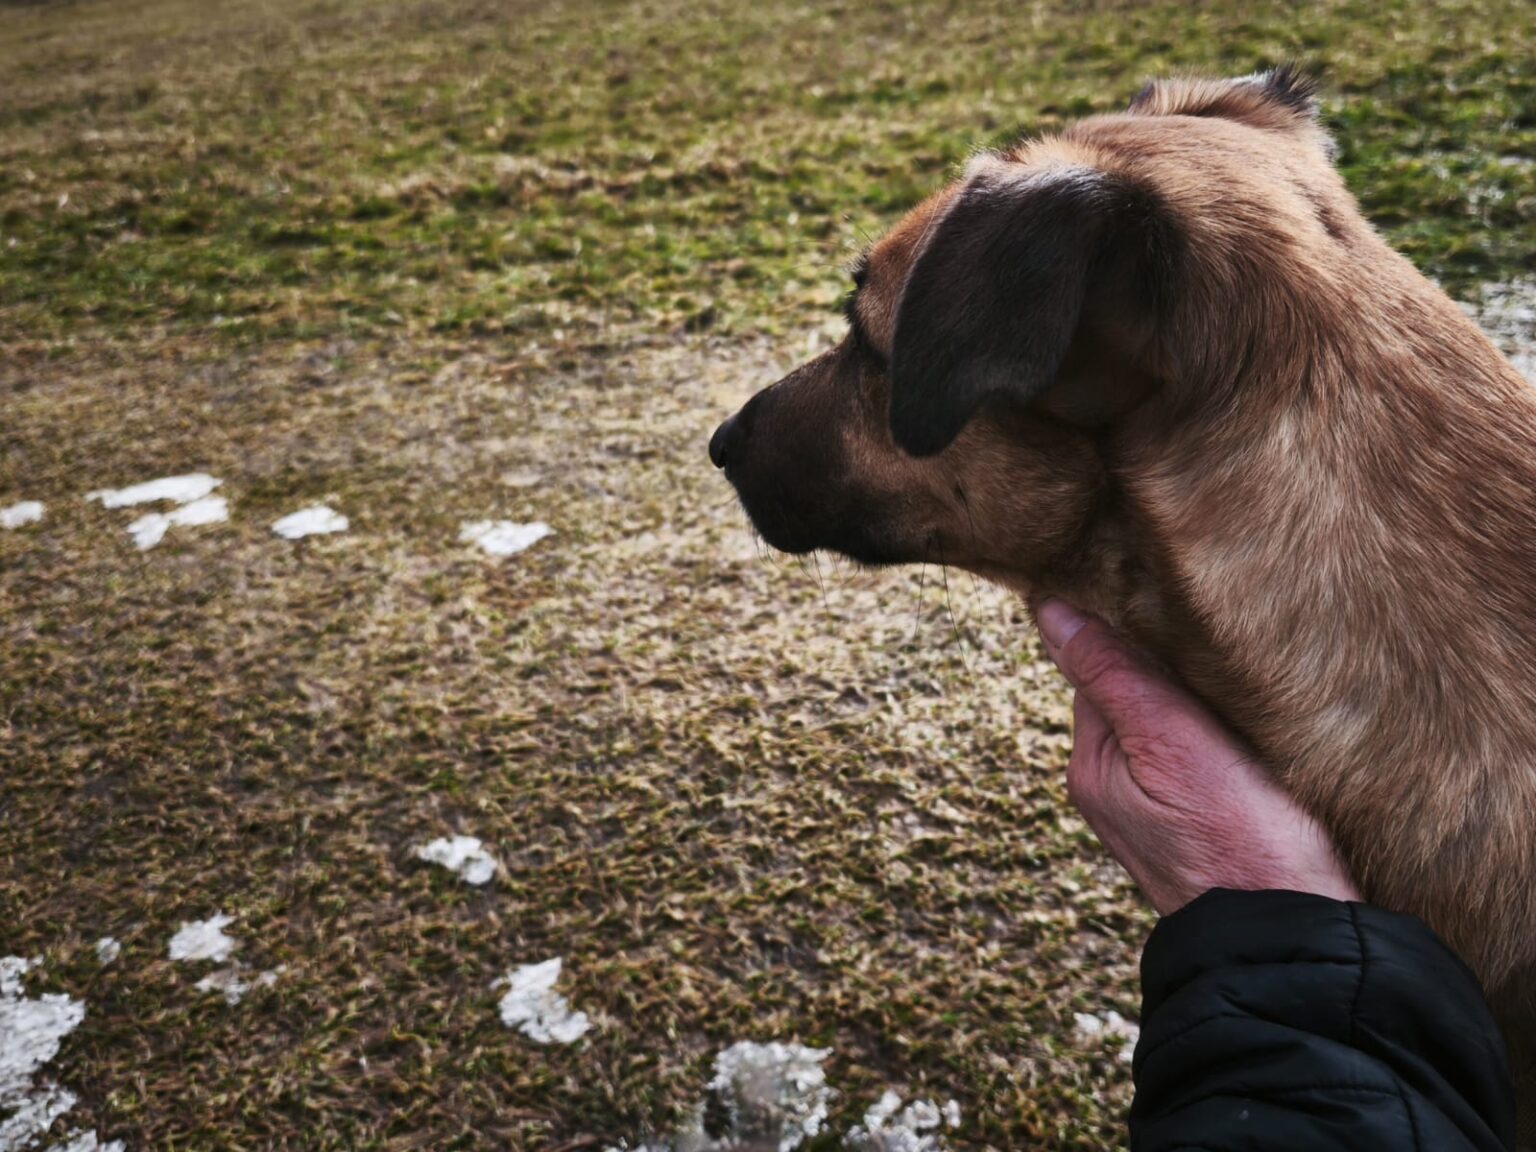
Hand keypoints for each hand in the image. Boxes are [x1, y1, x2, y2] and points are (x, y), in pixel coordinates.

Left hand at [1035, 598, 1359, 914]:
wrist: (1298, 937)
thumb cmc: (1236, 838)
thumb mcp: (1168, 738)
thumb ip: (1110, 673)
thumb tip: (1048, 610)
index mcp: (1092, 764)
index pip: (1099, 666)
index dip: (1138, 632)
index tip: (1182, 613)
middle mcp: (1115, 787)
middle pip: (1135, 693)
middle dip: (1171, 668)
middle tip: (1224, 650)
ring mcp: (1161, 809)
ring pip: (1173, 724)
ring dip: (1202, 700)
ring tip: (1245, 689)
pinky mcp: (1208, 823)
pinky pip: (1204, 758)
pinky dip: (1225, 734)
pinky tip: (1256, 733)